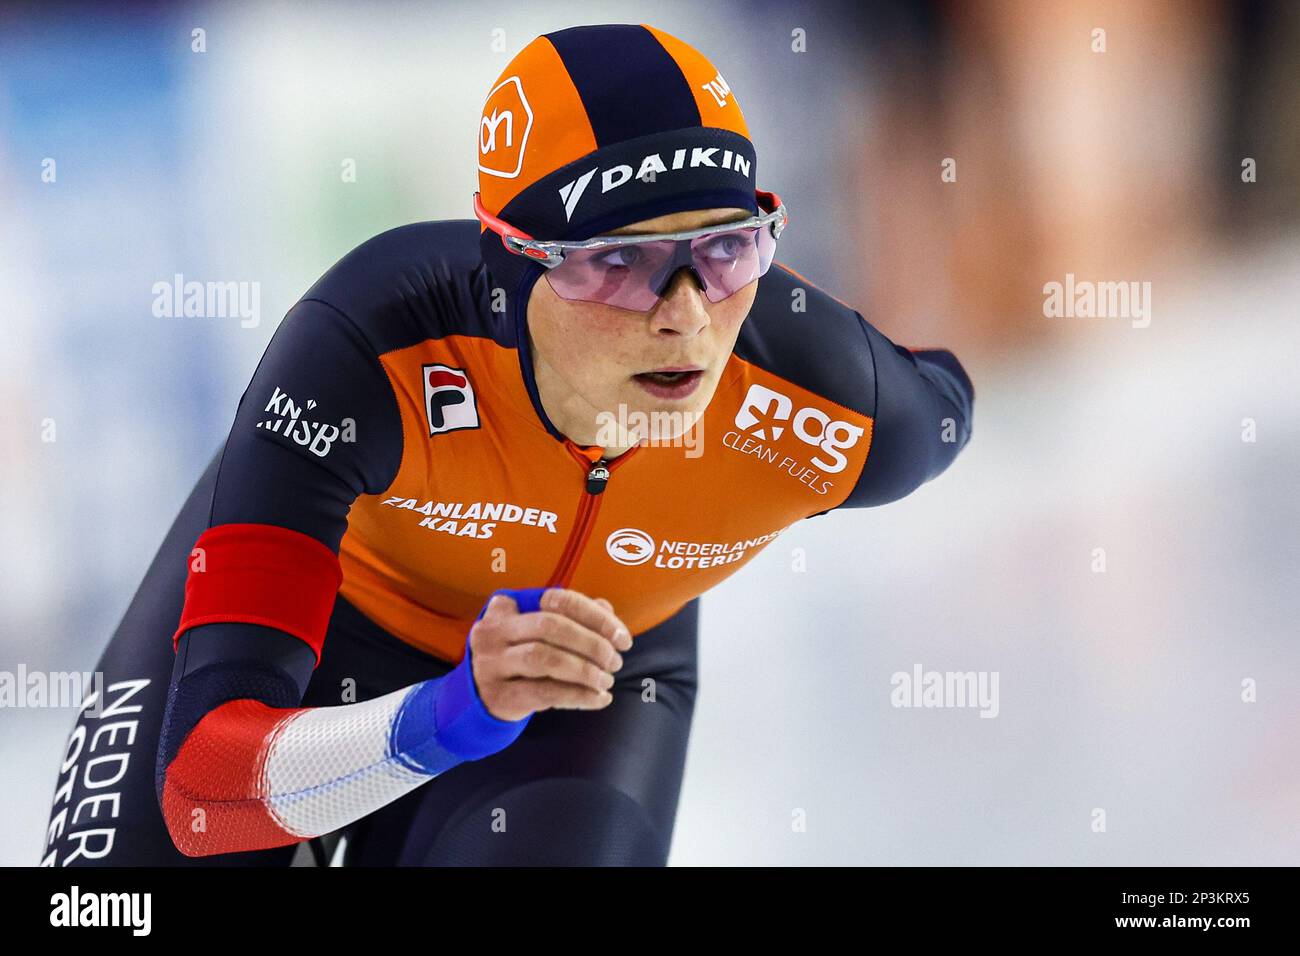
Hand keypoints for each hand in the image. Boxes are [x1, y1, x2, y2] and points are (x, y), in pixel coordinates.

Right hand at [468, 588, 632, 721]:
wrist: (481, 697)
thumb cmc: (518, 657)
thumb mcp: (538, 634)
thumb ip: (572, 617)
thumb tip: (606, 609)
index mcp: (507, 607)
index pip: (557, 599)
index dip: (595, 616)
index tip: (622, 637)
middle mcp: (493, 631)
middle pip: (550, 626)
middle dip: (591, 643)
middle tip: (616, 661)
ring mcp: (491, 664)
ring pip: (543, 659)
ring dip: (584, 670)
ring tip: (606, 680)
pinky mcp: (498, 695)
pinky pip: (543, 693)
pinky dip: (577, 696)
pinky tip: (598, 699)